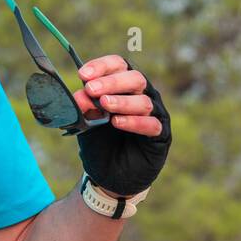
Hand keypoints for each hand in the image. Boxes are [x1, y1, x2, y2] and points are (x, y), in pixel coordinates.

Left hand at [73, 54, 171, 197]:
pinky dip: (134, 122)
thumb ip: (84, 107)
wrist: (107, 174)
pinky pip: (152, 124)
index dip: (102, 66)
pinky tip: (117, 122)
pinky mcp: (160, 135)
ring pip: (144, 101)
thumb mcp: (86, 122)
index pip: (119, 65)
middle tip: (91, 89)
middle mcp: (142, 95)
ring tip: (104, 105)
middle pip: (135, 78)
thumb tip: (80, 95)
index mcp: (123, 86)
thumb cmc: (99, 141)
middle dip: (112, 82)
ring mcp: (154, 114)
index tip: (83, 74)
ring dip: (122, 102)